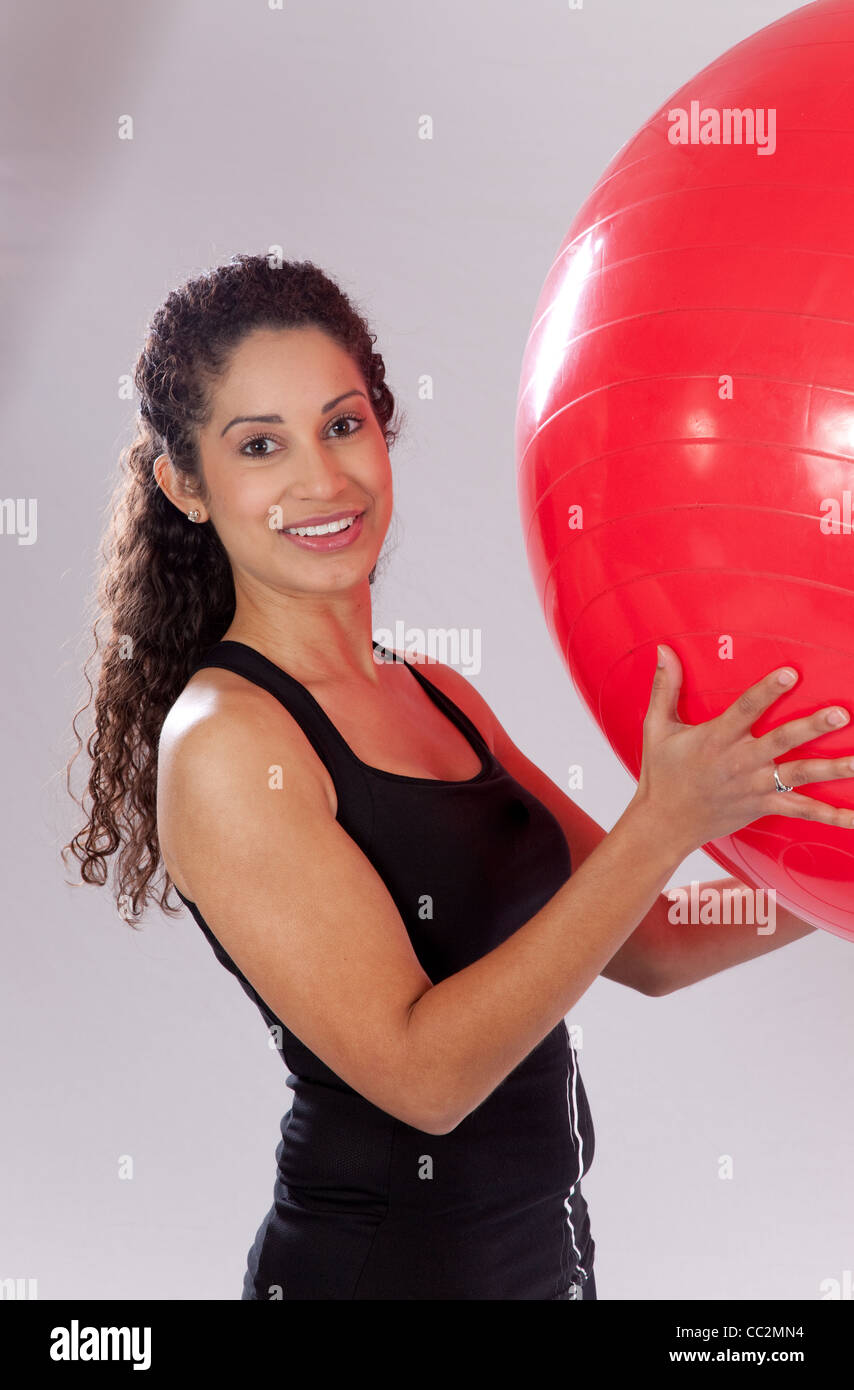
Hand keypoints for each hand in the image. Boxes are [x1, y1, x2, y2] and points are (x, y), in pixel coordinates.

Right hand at [631, 645, 853, 851]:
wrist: (664, 824)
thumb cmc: (661, 774)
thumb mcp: (656, 728)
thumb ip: (665, 687)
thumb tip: (663, 650)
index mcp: (715, 739)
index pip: (745, 710)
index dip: (767, 691)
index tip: (790, 674)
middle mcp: (739, 763)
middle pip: (781, 741)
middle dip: (811, 727)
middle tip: (840, 713)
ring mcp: (754, 787)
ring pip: (799, 775)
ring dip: (832, 768)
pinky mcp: (763, 807)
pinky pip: (802, 811)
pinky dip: (831, 816)